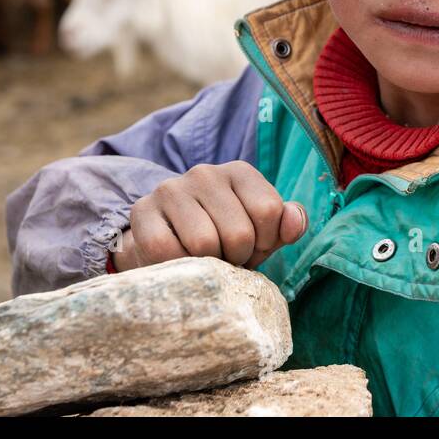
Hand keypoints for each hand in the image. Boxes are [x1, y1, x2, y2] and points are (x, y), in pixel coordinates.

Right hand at [113, 162, 306, 270]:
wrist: (168, 244)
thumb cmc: (223, 239)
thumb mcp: (262, 232)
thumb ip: (286, 225)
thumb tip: (295, 221)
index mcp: (239, 172)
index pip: (269, 210)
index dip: (266, 242)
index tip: (254, 247)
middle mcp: (205, 173)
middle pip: (239, 232)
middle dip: (237, 258)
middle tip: (226, 258)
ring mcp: (172, 189)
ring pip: (205, 243)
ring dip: (208, 265)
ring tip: (205, 259)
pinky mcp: (143, 210)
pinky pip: (167, 250)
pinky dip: (178, 266)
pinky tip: (179, 260)